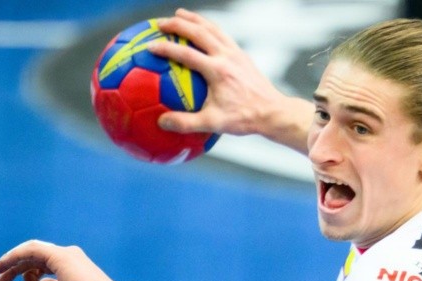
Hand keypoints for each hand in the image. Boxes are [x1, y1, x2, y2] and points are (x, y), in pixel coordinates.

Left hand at [0, 240, 124, 280]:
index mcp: (73, 268)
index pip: (46, 265)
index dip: (32, 276)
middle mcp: (69, 257)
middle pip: (35, 258)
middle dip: (15, 269)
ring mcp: (65, 255)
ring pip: (30, 253)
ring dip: (10, 263)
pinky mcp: (60, 257)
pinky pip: (31, 250)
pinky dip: (15, 255)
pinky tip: (3, 264)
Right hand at [150, 9, 292, 137]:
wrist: (273, 112)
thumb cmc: (243, 119)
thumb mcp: (214, 123)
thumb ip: (186, 123)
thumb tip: (161, 123)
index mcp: (217, 71)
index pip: (186, 54)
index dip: (166, 48)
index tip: (149, 46)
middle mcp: (226, 57)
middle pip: (198, 32)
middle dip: (177, 24)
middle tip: (159, 23)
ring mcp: (235, 53)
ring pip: (211, 28)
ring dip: (193, 20)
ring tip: (178, 15)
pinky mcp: (241, 54)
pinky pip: (222, 35)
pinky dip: (208, 27)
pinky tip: (201, 29)